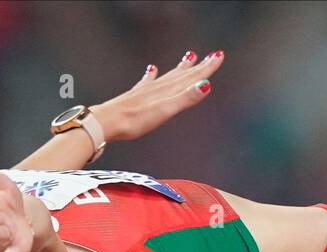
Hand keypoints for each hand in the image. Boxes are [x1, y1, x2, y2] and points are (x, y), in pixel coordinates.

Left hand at [92, 49, 224, 141]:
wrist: (109, 121)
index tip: (217, 56)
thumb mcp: (165, 110)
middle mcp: (159, 87)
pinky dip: (152, 75)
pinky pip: (148, 81)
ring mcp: (147, 90)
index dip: (206, 68)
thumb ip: (185, 98)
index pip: (192, 77)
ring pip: (168, 75)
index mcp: (168, 91)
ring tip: (188, 57)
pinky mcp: (136, 96)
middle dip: (198, 66)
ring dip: (180, 68)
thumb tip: (205, 86)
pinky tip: (151, 70)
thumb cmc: (135, 119)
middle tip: (211, 56)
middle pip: (183, 74)